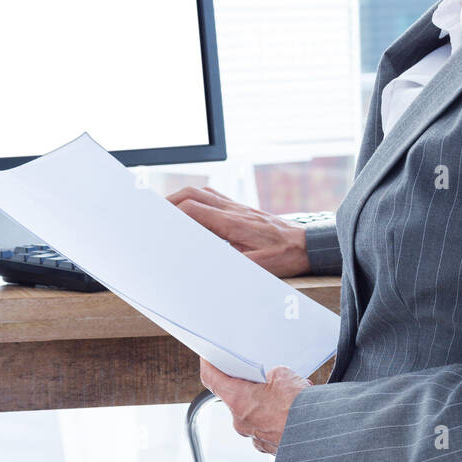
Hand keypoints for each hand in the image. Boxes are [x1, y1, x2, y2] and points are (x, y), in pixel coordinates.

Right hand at [167, 185, 309, 276]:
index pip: (193, 210)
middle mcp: (234, 210)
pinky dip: (196, 199)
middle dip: (169, 201)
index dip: (171, 214)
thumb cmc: (285, 257)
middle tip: (153, 213)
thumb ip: (231, 264)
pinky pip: (214, 197)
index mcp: (234, 224)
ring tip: (165, 211)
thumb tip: (204, 264)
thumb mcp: (258, 268)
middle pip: (193, 194)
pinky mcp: (242, 209)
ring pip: (202, 192)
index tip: (157, 223)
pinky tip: (191, 209)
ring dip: (181, 198)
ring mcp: (238, 207)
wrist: (308, 245)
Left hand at [199, 359, 311, 454]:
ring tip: (281, 393)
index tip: (207, 358)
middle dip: (245, 383)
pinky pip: (264, 425)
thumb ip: (270, 373)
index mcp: (238, 400)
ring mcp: (254, 435)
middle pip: (233, 396)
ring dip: (261, 401)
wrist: (318, 434)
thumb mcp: (284, 374)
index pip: (211, 379)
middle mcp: (241, 421)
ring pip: (251, 412)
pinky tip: (288, 409)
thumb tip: (272, 377)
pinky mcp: (268, 445)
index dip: (208, 365)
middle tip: (258, 373)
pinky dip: (272, 416)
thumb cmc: (301, 408)